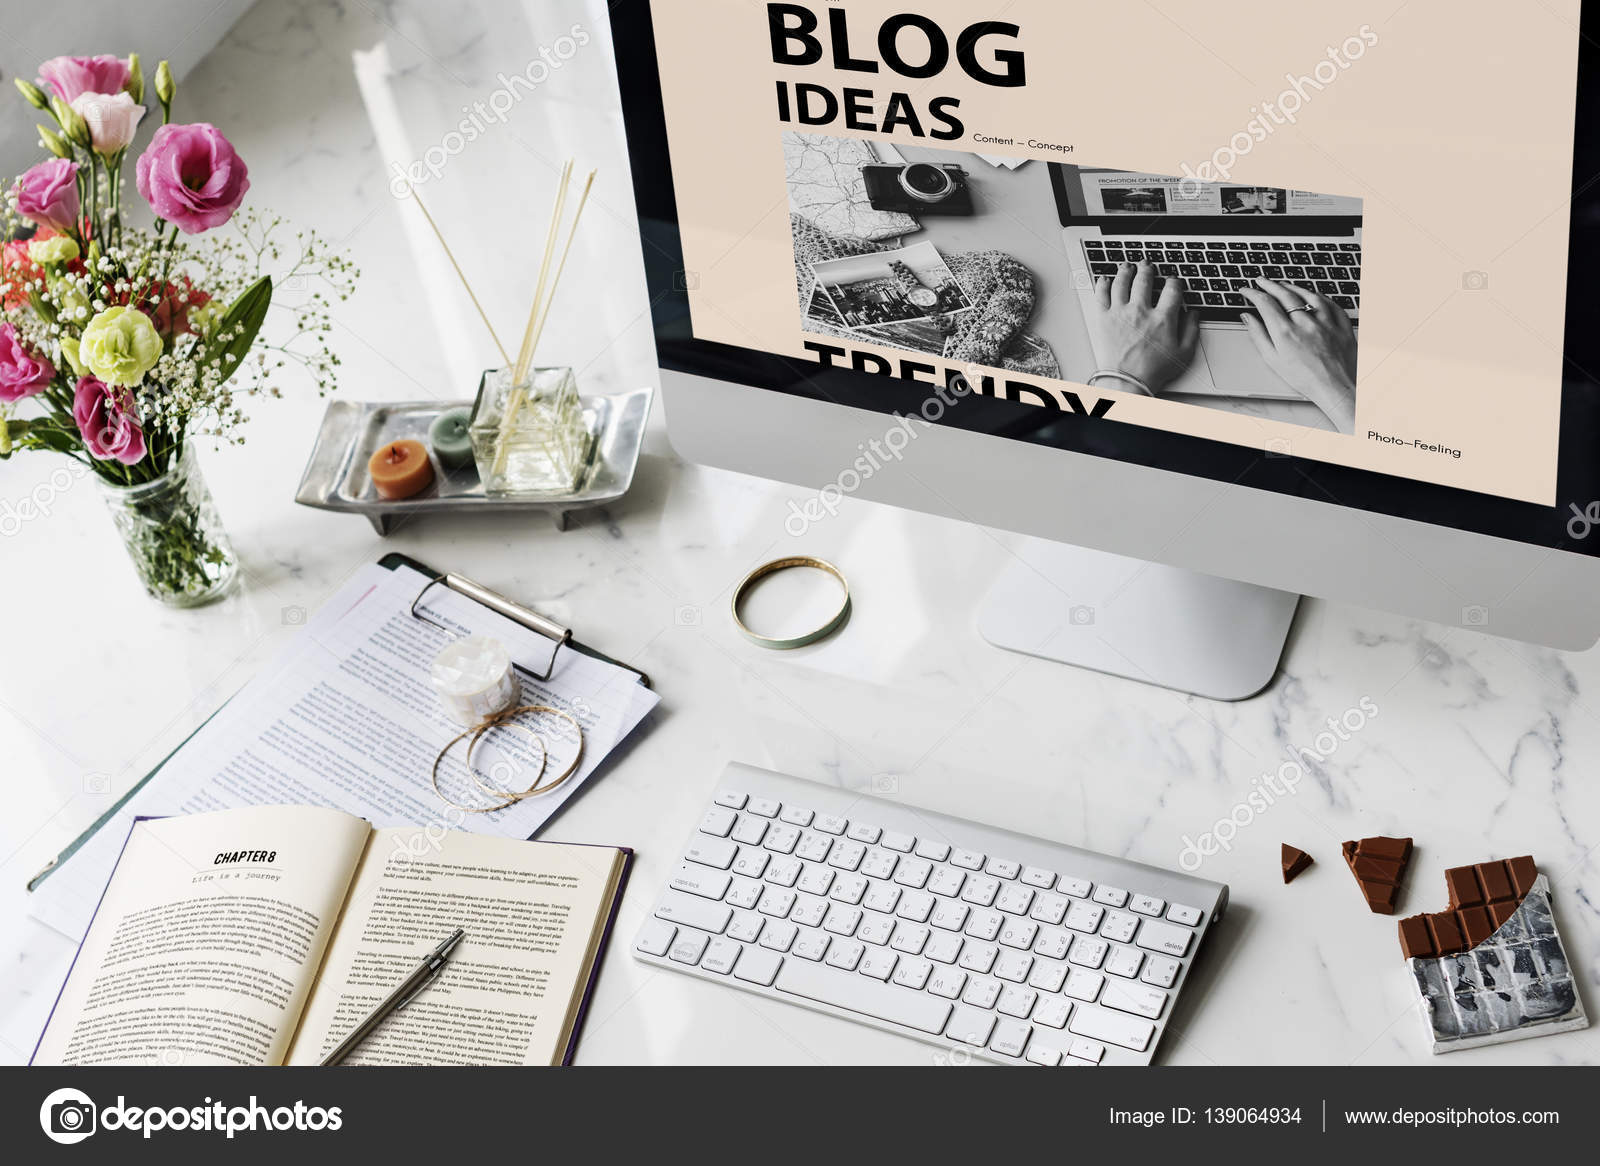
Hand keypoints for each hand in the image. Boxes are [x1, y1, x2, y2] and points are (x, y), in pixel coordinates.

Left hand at [1084, 260, 1197, 393]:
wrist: (1127, 382)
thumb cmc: (1154, 372)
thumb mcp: (1184, 353)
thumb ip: (1191, 330)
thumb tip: (1194, 313)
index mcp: (1163, 318)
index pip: (1172, 289)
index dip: (1174, 281)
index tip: (1173, 280)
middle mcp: (1141, 311)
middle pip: (1144, 280)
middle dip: (1147, 269)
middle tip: (1147, 265)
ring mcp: (1120, 313)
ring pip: (1122, 282)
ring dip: (1126, 271)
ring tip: (1127, 266)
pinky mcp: (1104, 319)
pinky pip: (1101, 295)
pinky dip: (1103, 284)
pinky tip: (1105, 279)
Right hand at [1239, 278, 1356, 431]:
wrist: (1335, 388)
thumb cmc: (1304, 379)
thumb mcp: (1273, 360)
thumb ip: (1258, 336)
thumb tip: (1248, 318)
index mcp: (1286, 332)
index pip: (1265, 303)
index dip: (1253, 293)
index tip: (1246, 290)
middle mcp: (1306, 322)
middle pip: (1285, 294)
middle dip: (1270, 285)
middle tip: (1261, 281)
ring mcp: (1325, 321)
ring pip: (1308, 295)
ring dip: (1293, 287)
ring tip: (1284, 285)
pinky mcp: (1341, 325)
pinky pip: (1331, 303)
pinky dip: (1320, 297)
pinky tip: (1314, 295)